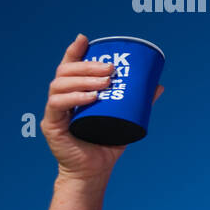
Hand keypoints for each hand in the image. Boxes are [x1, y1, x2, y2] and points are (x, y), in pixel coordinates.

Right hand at [42, 35, 162, 182]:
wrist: (94, 171)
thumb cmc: (107, 143)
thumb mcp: (125, 118)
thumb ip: (139, 101)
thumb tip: (158, 85)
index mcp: (74, 93)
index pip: (70, 67)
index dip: (74, 51)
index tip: (84, 38)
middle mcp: (61, 99)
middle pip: (65, 72)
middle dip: (88, 66)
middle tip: (111, 68)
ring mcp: (54, 111)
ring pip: (60, 85)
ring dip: (83, 80)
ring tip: (106, 82)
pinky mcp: (51, 125)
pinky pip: (58, 105)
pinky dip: (75, 99)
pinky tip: (90, 97)